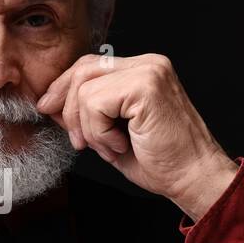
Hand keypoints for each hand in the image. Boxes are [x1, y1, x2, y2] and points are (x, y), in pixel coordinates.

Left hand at [36, 53, 238, 220]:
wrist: (194, 178)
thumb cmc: (160, 162)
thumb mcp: (111, 133)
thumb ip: (86, 114)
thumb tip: (50, 103)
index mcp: (142, 70)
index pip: (89, 65)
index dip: (64, 88)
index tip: (51, 112)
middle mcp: (147, 64)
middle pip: (82, 70)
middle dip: (68, 108)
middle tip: (80, 142)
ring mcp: (148, 71)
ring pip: (85, 89)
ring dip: (89, 128)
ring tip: (111, 147)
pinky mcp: (145, 86)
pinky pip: (95, 103)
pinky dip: (99, 132)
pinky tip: (121, 144)